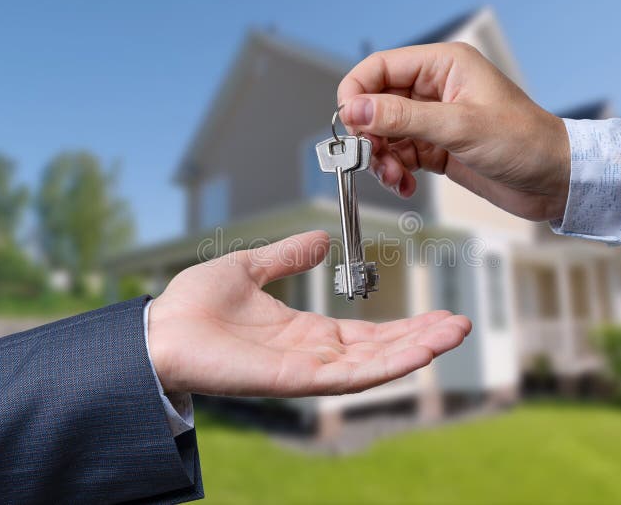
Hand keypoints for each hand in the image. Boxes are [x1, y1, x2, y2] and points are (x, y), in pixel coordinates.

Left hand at [148, 231, 470, 396]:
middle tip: (461, 324)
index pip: (368, 333)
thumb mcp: (251, 267)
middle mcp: (312, 355)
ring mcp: (306, 370)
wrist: (159, 329)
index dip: (404, 325)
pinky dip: (388, 365)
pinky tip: (419, 352)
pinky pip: (350, 377)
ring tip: (455, 333)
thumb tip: (320, 241)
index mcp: (305, 332)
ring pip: (374, 365)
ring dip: (417, 349)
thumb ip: (288, 256)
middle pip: (381, 350)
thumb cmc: (194, 305)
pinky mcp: (294, 380)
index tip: (436, 313)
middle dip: (422, 338)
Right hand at [337, 42, 570, 220]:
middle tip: (371, 158)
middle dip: (369, 134)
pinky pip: (399, 155)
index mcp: (444, 66)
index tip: (348, 122)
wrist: (554, 180)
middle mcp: (435, 89)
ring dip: (381, 158)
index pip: (381, 68)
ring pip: (385, 133)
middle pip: (377, 104)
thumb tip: (356, 108)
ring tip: (394, 177)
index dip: (357, 92)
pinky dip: (395, 172)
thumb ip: (403, 118)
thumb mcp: (459, 127)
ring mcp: (435, 120)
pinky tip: (405, 184)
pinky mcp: (437, 147)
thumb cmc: (525, 142)